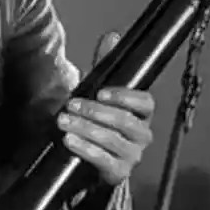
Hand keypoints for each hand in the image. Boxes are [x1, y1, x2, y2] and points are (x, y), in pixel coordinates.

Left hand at [56, 30, 155, 185]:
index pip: (145, 103)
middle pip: (125, 121)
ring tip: (63, 121)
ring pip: (112, 140)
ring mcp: (132, 156)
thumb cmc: (101, 122)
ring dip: (86, 129)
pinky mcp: (118, 173)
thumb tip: (112, 36)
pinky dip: (85, 149)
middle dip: (95, 111)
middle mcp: (142, 135)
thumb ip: (106, 66)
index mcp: (141, 114)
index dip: (126, 97)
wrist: (94, 161)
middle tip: (71, 105)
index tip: (102, 92)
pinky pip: (104, 161)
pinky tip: (69, 140)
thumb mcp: (101, 92)